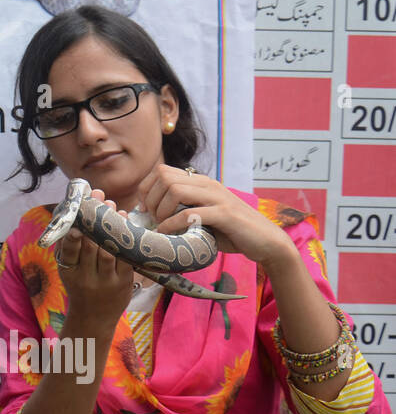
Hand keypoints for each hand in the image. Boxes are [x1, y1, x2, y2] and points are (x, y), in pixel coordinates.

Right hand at [55, 188, 133, 332]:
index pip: (69, 252)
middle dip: (96, 220)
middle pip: (91, 246)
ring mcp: (106, 281)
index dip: (72, 238)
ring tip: (113, 206)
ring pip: (109, 250)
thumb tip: (69, 213)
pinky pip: (126, 258)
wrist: (93, 318)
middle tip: (99, 197)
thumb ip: (66, 245)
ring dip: (112, 226)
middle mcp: (86, 278)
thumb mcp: (66, 269)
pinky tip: (125, 222)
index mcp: (68, 271)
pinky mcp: (123, 283)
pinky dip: (126, 239)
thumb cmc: (78, 286)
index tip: (76, 224)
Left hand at [136, 165, 294, 265]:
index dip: (147, 189)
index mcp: (201, 182)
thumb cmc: (230, 232)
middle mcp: (208, 184)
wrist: (267, 242)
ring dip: (161, 210)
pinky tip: (168, 233)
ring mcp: (217, 197)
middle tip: (153, 219)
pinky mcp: (225, 214)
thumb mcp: (202, 215)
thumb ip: (182, 210)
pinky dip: (172, 224)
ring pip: (175, 190)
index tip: (145, 209)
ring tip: (161, 225)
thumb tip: (150, 216)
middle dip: (151, 200)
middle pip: (164, 178)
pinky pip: (189, 213)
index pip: (162, 171)